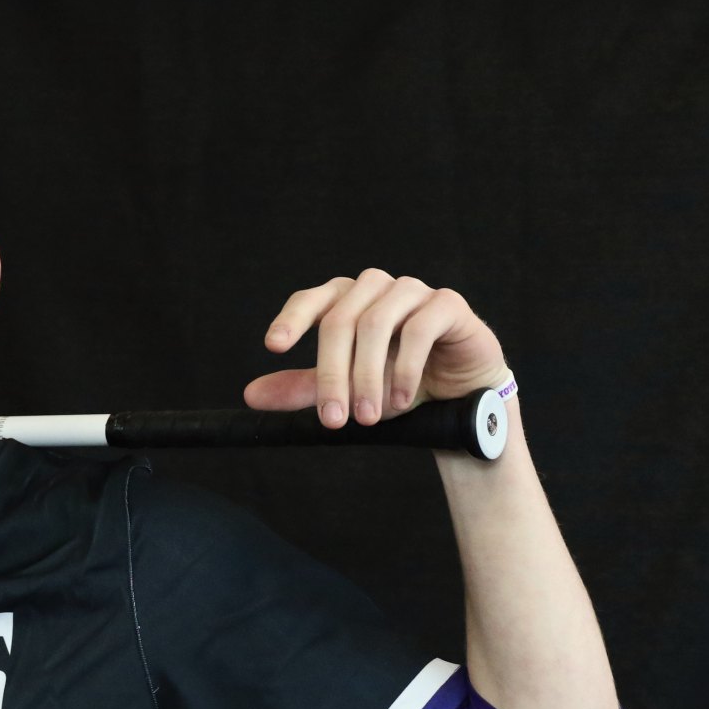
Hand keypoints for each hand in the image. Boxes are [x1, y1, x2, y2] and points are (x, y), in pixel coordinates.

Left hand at [244, 269, 510, 427]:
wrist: (457, 393)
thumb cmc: (396, 382)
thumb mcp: (345, 389)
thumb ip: (303, 388)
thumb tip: (251, 395)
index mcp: (345, 300)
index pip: (311, 300)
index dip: (291, 319)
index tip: (273, 346)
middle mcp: (375, 288)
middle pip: (340, 321)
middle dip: (332, 375)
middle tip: (333, 420)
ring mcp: (411, 291)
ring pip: (376, 323)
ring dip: (368, 376)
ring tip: (369, 416)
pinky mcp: (447, 303)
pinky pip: (419, 328)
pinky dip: (405, 368)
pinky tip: (400, 400)